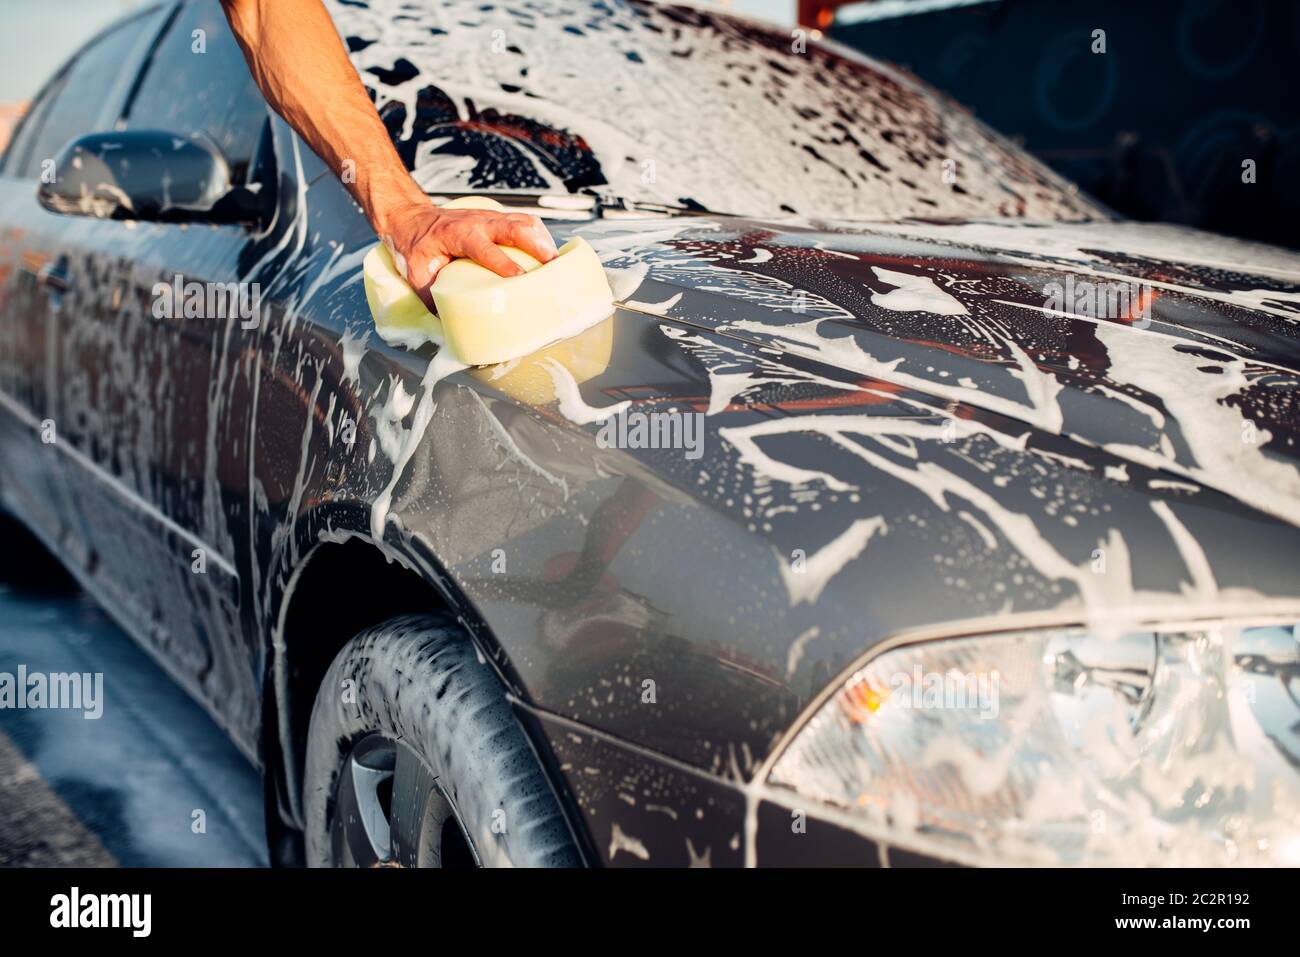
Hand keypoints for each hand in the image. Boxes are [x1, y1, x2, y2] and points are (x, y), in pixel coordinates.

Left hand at [378, 202, 558, 307]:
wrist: (411, 218)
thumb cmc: (414, 247)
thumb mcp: (415, 273)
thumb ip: (432, 298)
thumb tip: (451, 326)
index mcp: (457, 235)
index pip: (485, 248)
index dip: (504, 262)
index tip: (520, 278)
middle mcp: (477, 222)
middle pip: (513, 227)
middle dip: (536, 245)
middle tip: (554, 265)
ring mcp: (489, 217)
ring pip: (523, 222)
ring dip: (543, 240)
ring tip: (558, 262)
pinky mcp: (497, 219)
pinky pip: (524, 222)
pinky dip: (540, 235)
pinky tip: (549, 253)